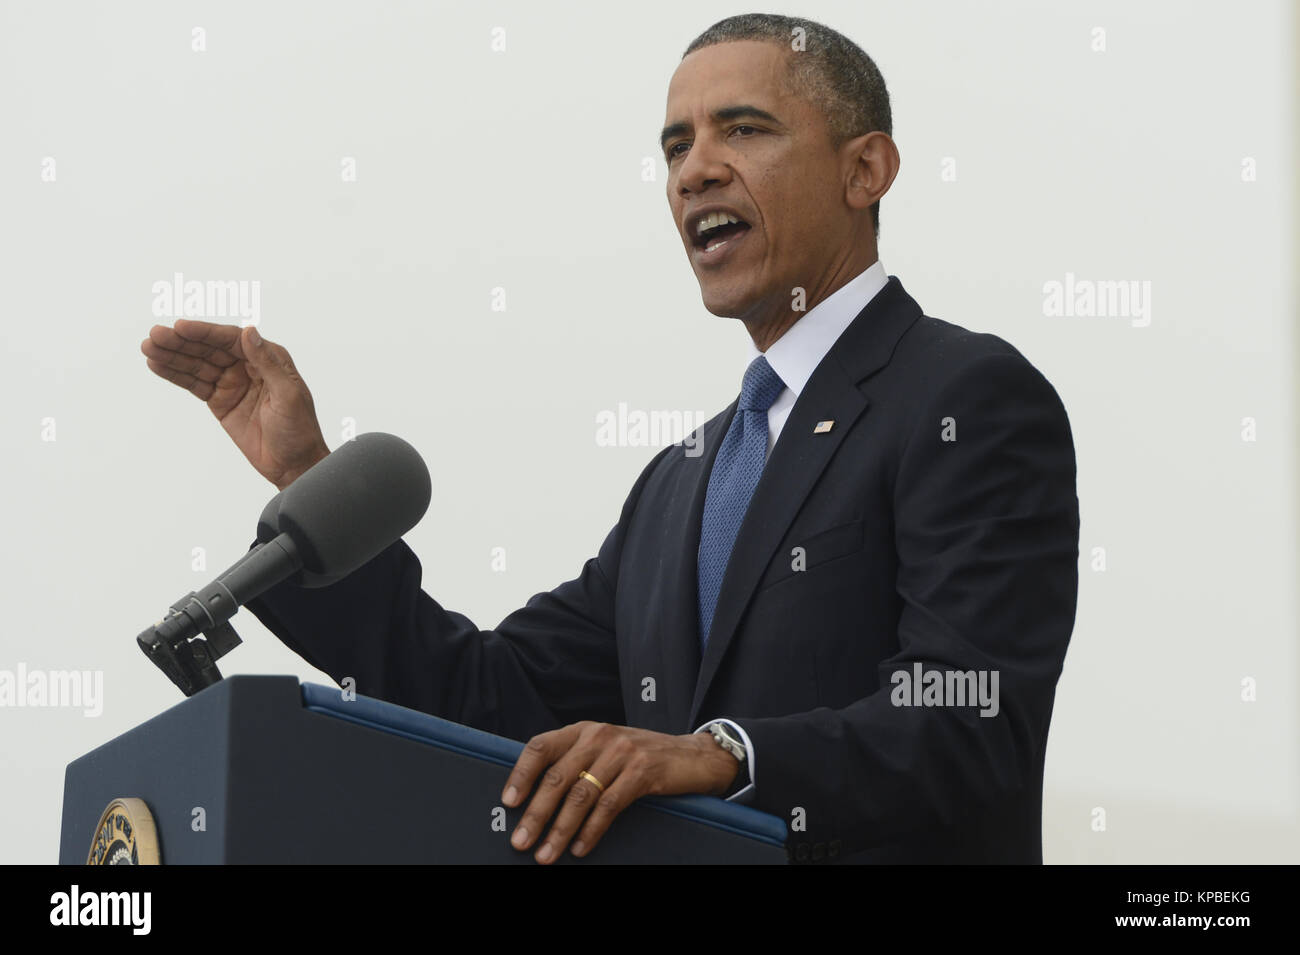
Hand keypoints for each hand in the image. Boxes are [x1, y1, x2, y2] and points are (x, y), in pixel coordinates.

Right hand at [141, 320, 330, 489]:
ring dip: (173, 355)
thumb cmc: (299, 429)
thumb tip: (249, 332)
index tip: (179, 327)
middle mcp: (249, 366)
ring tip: (148, 347)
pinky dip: (176, 374)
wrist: (294, 464)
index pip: (231, 340)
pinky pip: (195, 383)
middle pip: (210, 349)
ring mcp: (232, 382)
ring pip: (198, 364)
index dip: (205, 333)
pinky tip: (157, 364)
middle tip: (155, 335)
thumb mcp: (288, 394)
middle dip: (182, 341)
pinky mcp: (220, 400)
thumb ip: (267, 363)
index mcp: (269, 359)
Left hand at [501, 721, 739, 863]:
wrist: (694, 755)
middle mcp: (599, 736)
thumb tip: (535, 797)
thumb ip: (576, 762)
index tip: (508, 802)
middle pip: (557, 777)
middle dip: (536, 814)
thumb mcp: (605, 750)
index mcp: (584, 730)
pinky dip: (591, 831)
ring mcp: (622, 753)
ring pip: (581, 796)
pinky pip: (609, 806)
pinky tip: (580, 848)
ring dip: (559, 830)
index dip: (521, 774)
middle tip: (520, 841)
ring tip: (546, 854)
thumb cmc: (641, 757)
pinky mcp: (643, 772)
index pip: (541, 746)